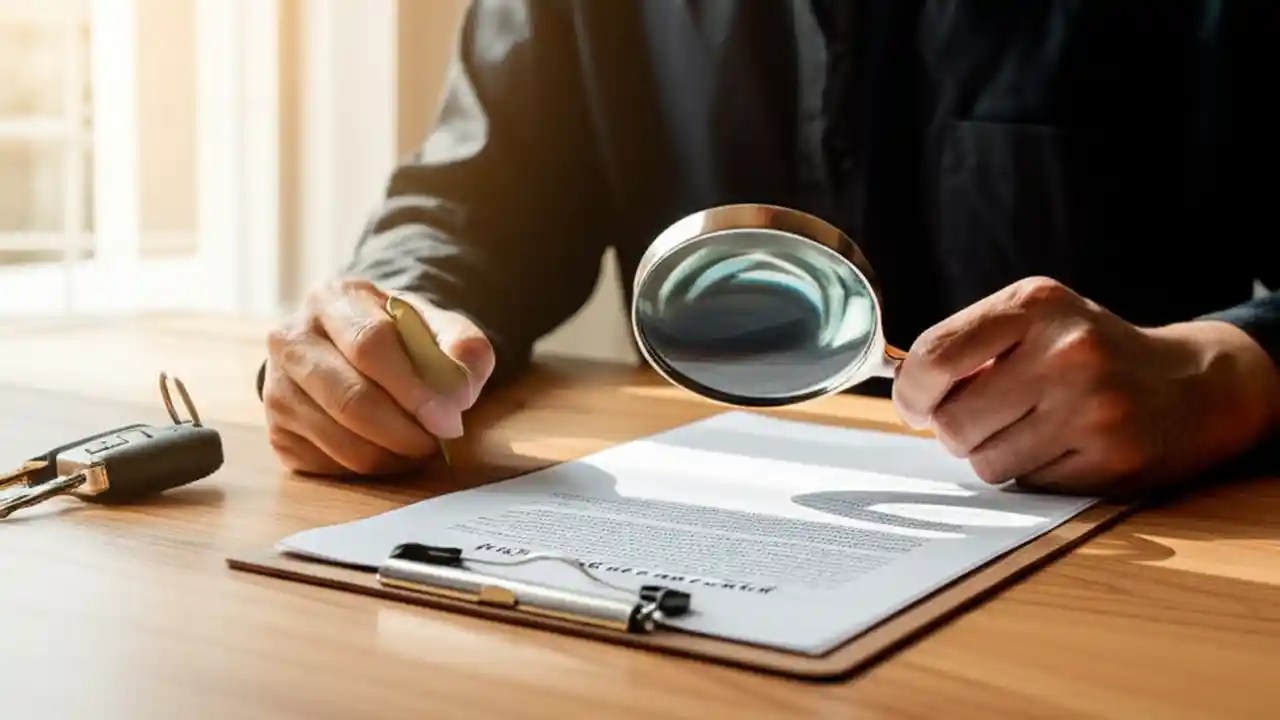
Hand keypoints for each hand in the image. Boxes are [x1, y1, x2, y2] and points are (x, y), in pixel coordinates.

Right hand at [263, 278, 495, 474]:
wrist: (350, 349)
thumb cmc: (399, 337)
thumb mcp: (438, 327)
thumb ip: (463, 347)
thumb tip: (460, 392)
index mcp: (333, 299)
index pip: (370, 344)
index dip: (413, 389)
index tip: (448, 419)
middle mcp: (291, 339)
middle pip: (349, 398)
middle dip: (403, 431)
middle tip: (437, 443)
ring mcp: (276, 387)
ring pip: (339, 439)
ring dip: (391, 455)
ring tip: (419, 447)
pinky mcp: (277, 431)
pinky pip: (328, 465)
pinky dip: (369, 468)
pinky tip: (389, 451)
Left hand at [893, 277, 1279, 494]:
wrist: (1189, 384)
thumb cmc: (1087, 353)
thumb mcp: (1033, 320)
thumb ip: (968, 346)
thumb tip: (905, 394)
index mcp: (1036, 303)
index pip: (934, 356)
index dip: (911, 393)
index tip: (916, 404)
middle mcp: (1068, 351)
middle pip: (954, 421)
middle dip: (955, 429)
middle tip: (983, 419)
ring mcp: (1094, 407)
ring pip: (986, 462)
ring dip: (993, 455)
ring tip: (1029, 429)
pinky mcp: (1114, 458)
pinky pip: (1028, 486)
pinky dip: (1032, 474)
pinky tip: (1063, 447)